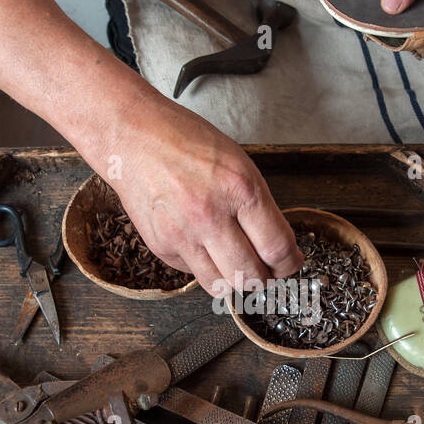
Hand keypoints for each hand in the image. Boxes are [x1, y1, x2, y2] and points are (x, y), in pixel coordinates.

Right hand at [107, 90, 301, 295]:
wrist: (134, 137)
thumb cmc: (186, 142)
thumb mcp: (237, 162)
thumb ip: (257, 204)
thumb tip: (274, 245)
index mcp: (239, 188)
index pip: (277, 248)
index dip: (289, 264)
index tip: (289, 263)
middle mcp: (211, 215)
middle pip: (251, 276)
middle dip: (264, 278)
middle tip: (265, 270)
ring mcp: (183, 234)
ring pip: (221, 286)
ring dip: (234, 281)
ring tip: (236, 266)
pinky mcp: (161, 246)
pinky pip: (193, 273)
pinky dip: (205, 267)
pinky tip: (204, 246)